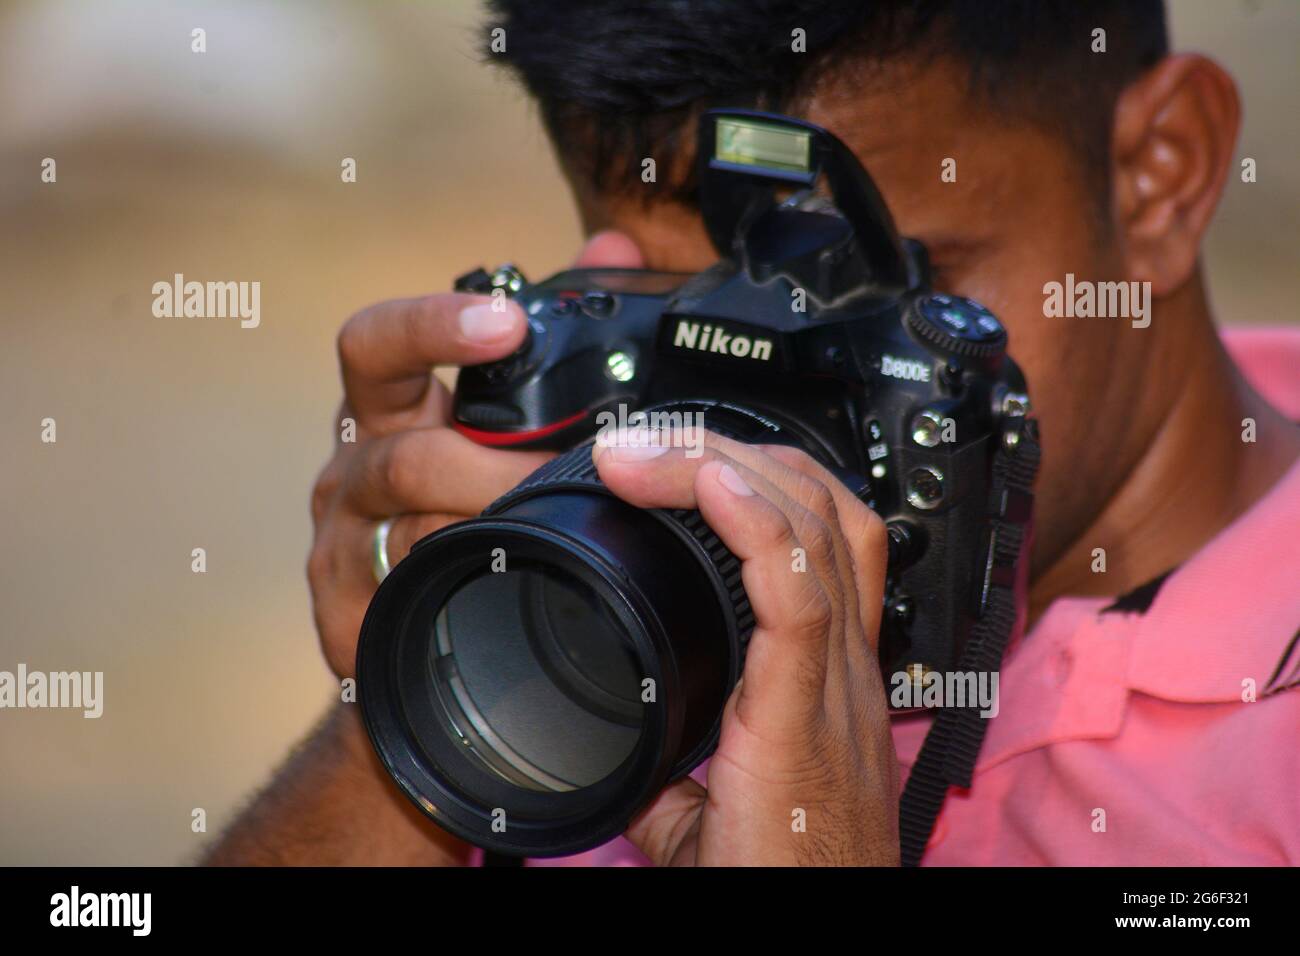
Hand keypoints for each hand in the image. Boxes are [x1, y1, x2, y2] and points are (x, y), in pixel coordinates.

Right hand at [307, 232, 643, 677]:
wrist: (428, 625)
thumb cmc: (467, 498)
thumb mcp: (503, 408)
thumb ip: (557, 326)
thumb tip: (611, 245)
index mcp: (389, 406)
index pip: (376, 345)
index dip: (432, 325)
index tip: (507, 321)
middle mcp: (353, 464)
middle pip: (401, 452)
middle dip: (497, 462)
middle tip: (569, 472)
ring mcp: (342, 538)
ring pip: (410, 524)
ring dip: (493, 522)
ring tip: (562, 528)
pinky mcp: (344, 609)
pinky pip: (404, 592)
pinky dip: (460, 586)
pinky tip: (509, 587)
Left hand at [593, 429, 899, 865]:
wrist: (811, 928)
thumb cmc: (781, 876)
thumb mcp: (711, 806)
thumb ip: (678, 765)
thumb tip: (631, 745)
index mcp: (823, 670)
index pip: (821, 535)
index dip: (758, 477)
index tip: (674, 459)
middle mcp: (843, 659)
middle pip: (820, 506)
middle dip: (731, 448)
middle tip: (643, 439)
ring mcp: (835, 679)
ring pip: (813, 525)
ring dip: (722, 465)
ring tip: (646, 448)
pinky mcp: (806, 711)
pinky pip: (798, 592)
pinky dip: (753, 522)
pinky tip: (706, 482)